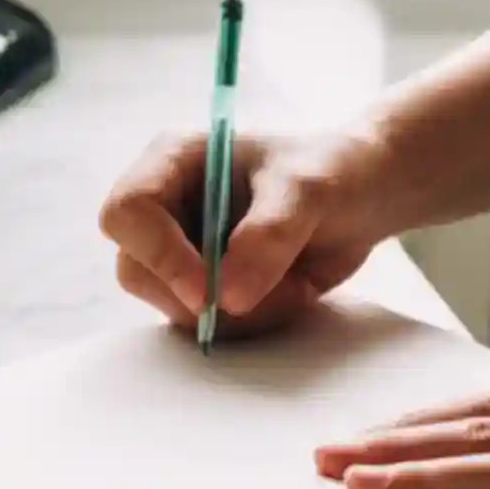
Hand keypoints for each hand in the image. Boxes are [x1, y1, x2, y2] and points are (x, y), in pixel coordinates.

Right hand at [98, 131, 386, 334]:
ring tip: (290, 283)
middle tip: (260, 293)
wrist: (362, 197)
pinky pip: (205, 326)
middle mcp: (165, 208)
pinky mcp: (204, 287)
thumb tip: (227, 297)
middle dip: (199, 294)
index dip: (157, 254)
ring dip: (234, 314)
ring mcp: (181, 251)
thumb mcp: (308, 189)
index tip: (205, 290)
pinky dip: (250, 324)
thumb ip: (269, 235)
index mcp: (172, 162)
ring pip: (171, 307)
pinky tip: (287, 293)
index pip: (128, 212)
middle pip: (137, 270)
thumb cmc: (330, 171)